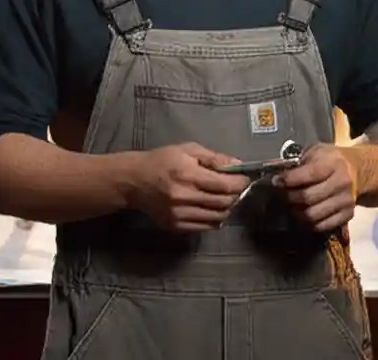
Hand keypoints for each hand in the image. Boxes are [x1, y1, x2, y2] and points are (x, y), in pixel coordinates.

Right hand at [127, 143, 252, 232]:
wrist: (134, 181)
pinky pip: (204, 227)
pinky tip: (210, 209)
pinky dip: (213, 219)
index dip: (240, 183)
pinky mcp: (175, 226)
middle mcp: (184, 197)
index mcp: (188, 174)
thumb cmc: (161, 160)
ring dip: (226, 208)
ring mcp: (179, 214)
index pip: (225, 185)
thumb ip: (213, 157)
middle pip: (224, 202)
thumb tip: (238, 164)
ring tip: (223, 198)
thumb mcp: (186, 150)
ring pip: (217, 217)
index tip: (244, 178)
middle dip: (235, 194)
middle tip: (234, 188)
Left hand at [275, 144, 359, 232]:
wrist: (358, 170)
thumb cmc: (332, 159)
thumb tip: (281, 175)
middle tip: (280, 196)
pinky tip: (303, 215)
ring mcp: (346, 201)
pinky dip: (309, 224)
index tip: (277, 181)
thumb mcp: (317, 151)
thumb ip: (301, 160)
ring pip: (313, 215)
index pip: (309, 174)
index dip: (289, 179)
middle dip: (289, 198)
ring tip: (290, 206)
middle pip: (308, 197)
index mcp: (334, 164)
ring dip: (296, 212)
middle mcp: (342, 183)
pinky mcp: (347, 215)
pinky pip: (323, 226)